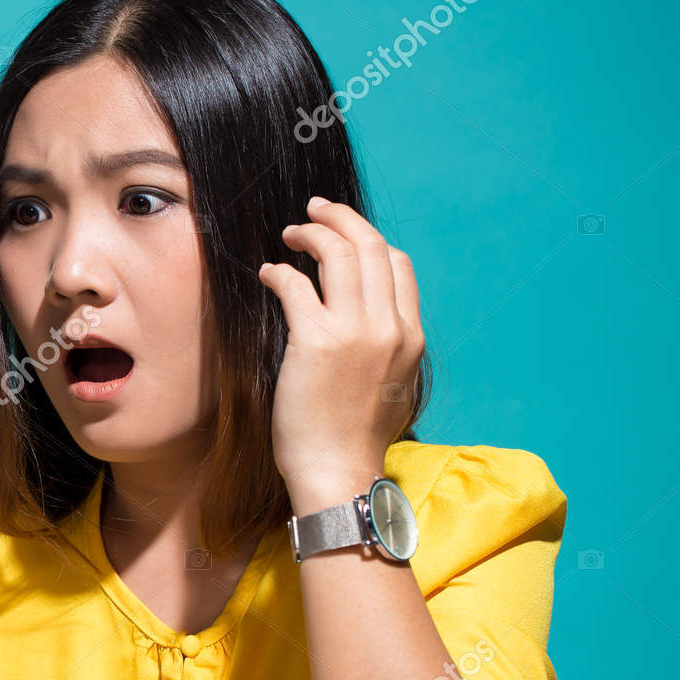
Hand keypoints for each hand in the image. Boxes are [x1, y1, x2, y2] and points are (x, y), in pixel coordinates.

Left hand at [257, 196, 424, 512]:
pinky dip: (280, 271)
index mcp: (410, 335)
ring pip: (337, 254)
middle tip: (315, 209)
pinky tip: (269, 275)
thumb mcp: (393, 384)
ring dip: (311, 233)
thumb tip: (369, 318)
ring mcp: (355, 332)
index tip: (344, 237)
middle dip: (340, 218)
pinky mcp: (316, 342)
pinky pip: (296, 285)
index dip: (368, 241)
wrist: (337, 470)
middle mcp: (389, 327)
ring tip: (290, 234)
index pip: (397, 264)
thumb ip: (387, 344)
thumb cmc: (354, 435)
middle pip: (370, 246)